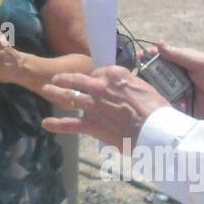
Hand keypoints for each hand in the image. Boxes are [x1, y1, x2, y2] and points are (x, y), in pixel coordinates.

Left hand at [40, 67, 170, 150]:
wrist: (156, 131)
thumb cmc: (157, 110)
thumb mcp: (145, 88)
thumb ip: (129, 85)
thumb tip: (125, 87)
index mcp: (115, 75)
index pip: (98, 73)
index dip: (95, 77)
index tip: (93, 80)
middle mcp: (100, 87)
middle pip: (77, 79)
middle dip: (65, 78)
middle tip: (56, 78)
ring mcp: (94, 106)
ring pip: (69, 97)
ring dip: (55, 93)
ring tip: (46, 90)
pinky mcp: (92, 125)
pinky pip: (70, 124)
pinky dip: (57, 124)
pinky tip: (46, 124)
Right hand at [144, 41, 203, 119]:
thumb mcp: (203, 62)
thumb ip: (180, 54)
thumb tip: (159, 43)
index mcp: (184, 66)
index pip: (163, 59)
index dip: (150, 56)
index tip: (139, 56)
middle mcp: (178, 80)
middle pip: (155, 73)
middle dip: (145, 71)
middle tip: (136, 71)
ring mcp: (176, 95)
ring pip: (155, 88)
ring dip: (146, 86)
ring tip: (138, 84)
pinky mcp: (176, 110)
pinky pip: (161, 104)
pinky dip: (153, 101)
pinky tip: (146, 98)